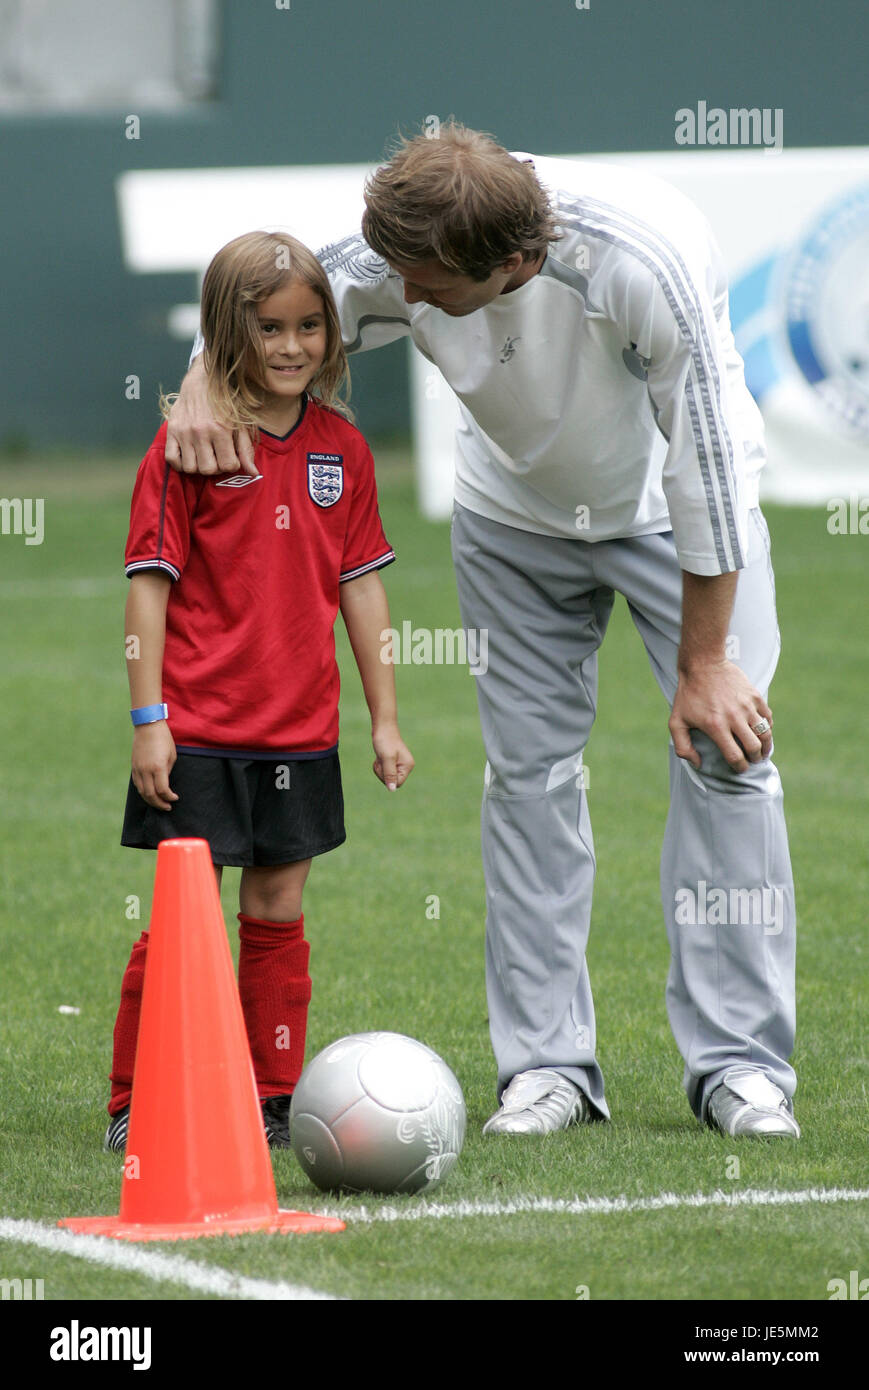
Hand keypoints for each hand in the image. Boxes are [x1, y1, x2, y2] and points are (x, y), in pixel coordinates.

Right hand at [131, 722, 178, 809]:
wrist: (148, 726)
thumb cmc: (164, 739)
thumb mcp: (172, 756)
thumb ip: (167, 771)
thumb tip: (165, 783)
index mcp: (158, 767)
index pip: (162, 790)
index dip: (169, 797)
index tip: (175, 798)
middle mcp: (146, 770)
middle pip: (150, 795)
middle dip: (160, 803)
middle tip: (168, 807)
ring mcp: (138, 769)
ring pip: (142, 791)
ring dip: (151, 800)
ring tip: (159, 803)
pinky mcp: (133, 767)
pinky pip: (137, 784)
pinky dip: (143, 792)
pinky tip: (150, 794)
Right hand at [164, 361, 257, 476]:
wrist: (201, 383)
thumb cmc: (224, 404)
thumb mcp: (239, 424)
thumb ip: (246, 449)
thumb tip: (253, 473)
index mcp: (221, 429)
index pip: (227, 465)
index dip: (231, 464)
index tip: (230, 456)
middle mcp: (201, 432)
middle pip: (208, 469)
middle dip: (215, 467)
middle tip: (216, 457)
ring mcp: (184, 432)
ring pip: (190, 468)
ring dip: (198, 466)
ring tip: (204, 456)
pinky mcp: (171, 431)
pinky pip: (172, 459)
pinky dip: (180, 463)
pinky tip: (189, 456)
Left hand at [371, 723, 413, 790]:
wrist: (382, 727)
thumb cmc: (385, 741)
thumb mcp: (387, 759)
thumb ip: (390, 774)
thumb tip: (392, 789)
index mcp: (408, 766)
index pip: (397, 783)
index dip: (387, 777)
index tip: (384, 765)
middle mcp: (406, 766)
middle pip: (391, 781)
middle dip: (383, 772)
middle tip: (381, 759)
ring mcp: (399, 764)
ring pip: (386, 776)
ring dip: (380, 768)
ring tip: (380, 756)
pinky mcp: (393, 762)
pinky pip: (384, 771)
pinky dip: (379, 765)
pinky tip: (380, 756)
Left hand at [669, 659, 772, 772]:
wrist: (703, 664)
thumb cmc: (688, 694)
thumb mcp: (676, 721)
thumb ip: (683, 746)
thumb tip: (698, 763)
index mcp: (716, 726)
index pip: (734, 756)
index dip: (739, 767)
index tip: (740, 769)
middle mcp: (734, 718)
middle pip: (753, 747)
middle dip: (754, 758)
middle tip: (753, 760)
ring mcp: (747, 706)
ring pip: (765, 733)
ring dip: (766, 746)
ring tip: (762, 751)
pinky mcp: (754, 695)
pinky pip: (767, 716)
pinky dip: (767, 727)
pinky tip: (762, 731)